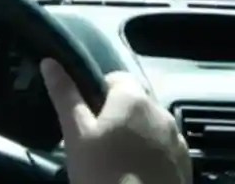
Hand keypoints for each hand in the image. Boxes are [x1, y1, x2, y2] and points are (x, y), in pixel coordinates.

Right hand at [41, 59, 190, 183]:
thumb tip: (50, 62)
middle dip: (117, 116)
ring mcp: (177, 139)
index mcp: (134, 98)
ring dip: (135, 135)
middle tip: (97, 145)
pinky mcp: (185, 163)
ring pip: (149, 126)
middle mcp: (161, 111)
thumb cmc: (102, 174)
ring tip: (116, 163)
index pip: (114, 78)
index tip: (86, 121)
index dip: (96, 95)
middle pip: (134, 103)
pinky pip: (163, 148)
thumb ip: (65, 95)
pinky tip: (135, 174)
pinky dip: (151, 155)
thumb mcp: (76, 135)